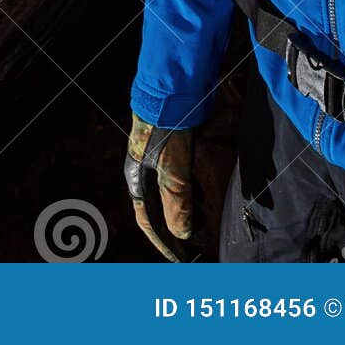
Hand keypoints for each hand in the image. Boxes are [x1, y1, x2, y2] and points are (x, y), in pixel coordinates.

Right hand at [125, 114, 195, 259]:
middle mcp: (146, 169)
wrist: (173, 86)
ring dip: (187, 208)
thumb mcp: (172, 169)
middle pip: (159, 206)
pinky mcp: (174, 145)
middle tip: (194, 242)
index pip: (146, 219)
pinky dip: (194, 189)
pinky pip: (183, 176)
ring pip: (173, 191)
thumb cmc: (166, 128)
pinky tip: (207, 194)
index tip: (177, 258)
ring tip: (205, 223)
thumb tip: (182, 233)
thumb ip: (177, 202)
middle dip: (175, 226)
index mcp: (137, 178)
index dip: (161, 240)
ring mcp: (160, 156)